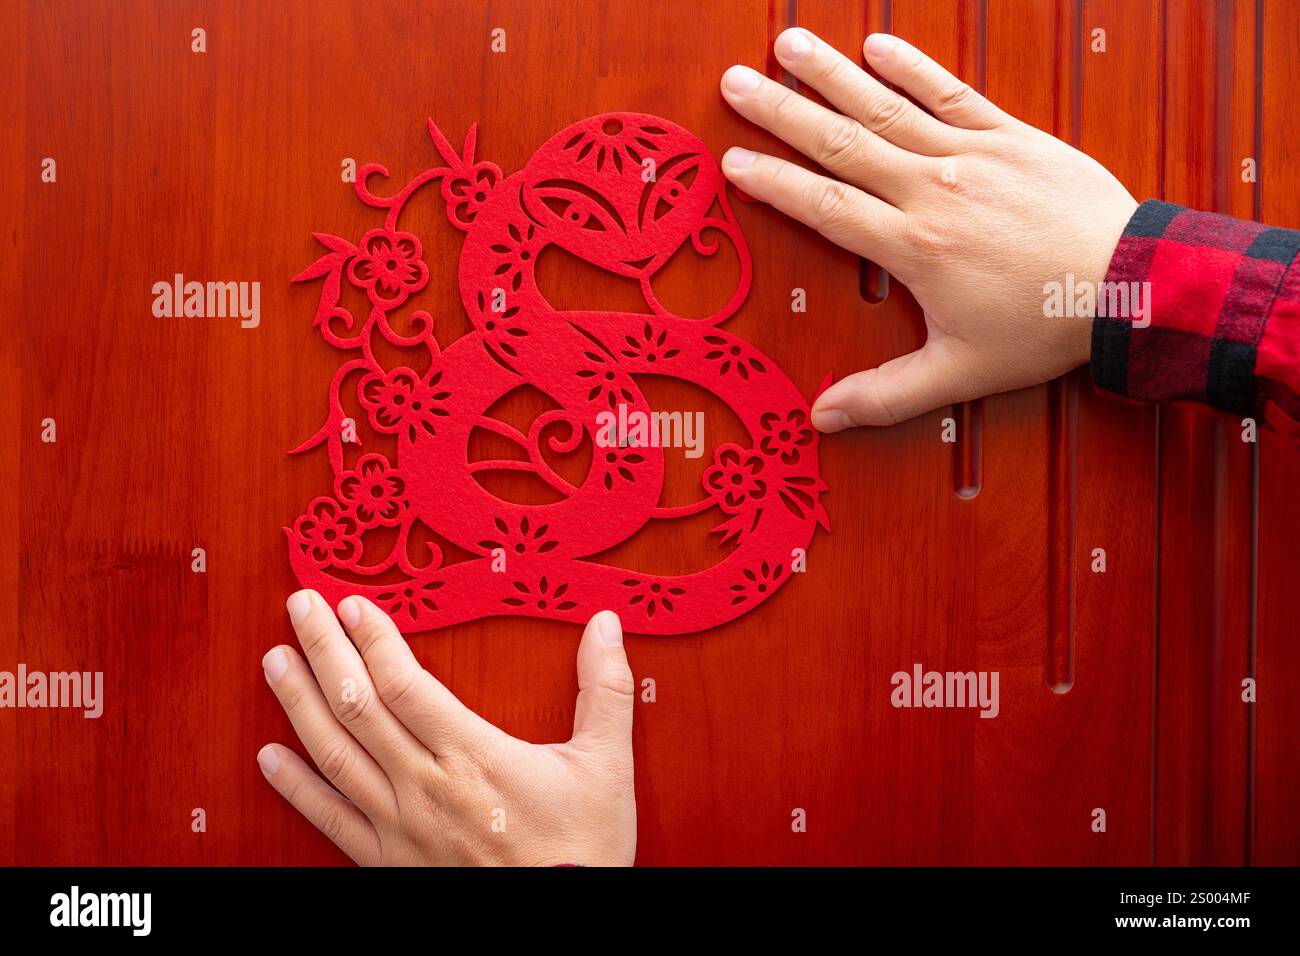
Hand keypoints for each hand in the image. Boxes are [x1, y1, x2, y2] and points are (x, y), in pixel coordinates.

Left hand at [258, 592, 635, 865]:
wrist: (564, 923)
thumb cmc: (583, 850)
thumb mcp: (607, 764)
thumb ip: (603, 689)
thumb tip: (606, 625)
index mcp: (472, 756)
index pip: (404, 683)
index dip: (373, 639)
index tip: (353, 604)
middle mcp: (425, 786)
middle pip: (358, 707)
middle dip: (324, 650)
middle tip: (299, 606)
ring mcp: (400, 826)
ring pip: (334, 755)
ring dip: (299, 704)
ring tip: (275, 661)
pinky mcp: (388, 862)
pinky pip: (330, 820)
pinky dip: (295, 787)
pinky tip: (270, 758)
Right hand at [719, 29, 1137, 430]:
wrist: (1130, 285)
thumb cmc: (1045, 328)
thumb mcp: (960, 373)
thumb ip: (887, 395)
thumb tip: (823, 418)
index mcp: (913, 246)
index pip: (824, 206)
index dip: (773, 182)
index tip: (734, 160)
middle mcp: (931, 190)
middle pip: (840, 143)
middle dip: (781, 111)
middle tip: (735, 83)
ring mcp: (970, 156)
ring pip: (886, 107)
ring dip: (831, 73)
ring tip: (787, 43)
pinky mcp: (1010, 137)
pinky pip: (952, 93)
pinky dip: (914, 67)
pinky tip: (878, 44)